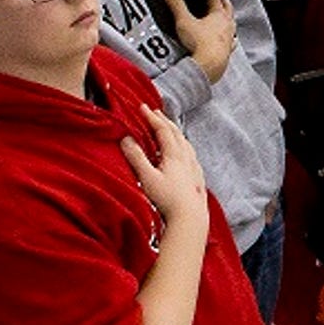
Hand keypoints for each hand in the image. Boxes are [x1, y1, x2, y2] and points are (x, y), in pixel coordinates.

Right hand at [121, 107, 209, 227]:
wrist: (190, 217)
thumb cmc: (167, 199)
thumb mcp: (147, 178)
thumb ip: (136, 157)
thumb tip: (126, 138)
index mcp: (174, 154)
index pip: (163, 130)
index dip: (152, 118)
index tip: (142, 107)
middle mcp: (187, 157)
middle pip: (176, 133)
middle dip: (164, 121)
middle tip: (155, 112)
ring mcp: (194, 167)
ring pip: (185, 143)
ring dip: (175, 132)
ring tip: (169, 128)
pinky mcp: (197, 178)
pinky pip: (191, 155)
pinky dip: (184, 146)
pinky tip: (184, 153)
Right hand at [163, 0, 237, 83]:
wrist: (209, 66)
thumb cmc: (200, 44)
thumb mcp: (184, 21)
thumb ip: (176, 4)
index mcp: (219, 14)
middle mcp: (227, 24)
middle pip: (226, 7)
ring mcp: (229, 37)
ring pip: (231, 22)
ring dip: (228, 16)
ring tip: (225, 13)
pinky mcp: (228, 50)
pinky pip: (231, 40)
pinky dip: (230, 36)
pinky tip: (229, 38)